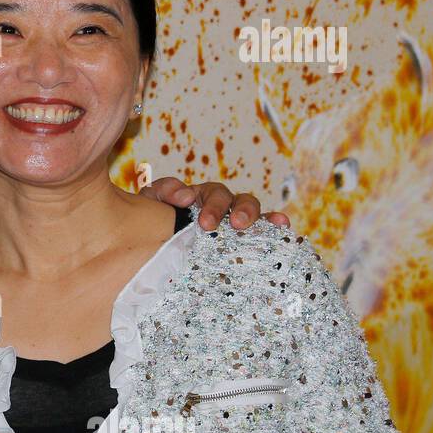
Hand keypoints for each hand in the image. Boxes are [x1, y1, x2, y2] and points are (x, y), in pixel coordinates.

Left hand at [139, 177, 289, 231]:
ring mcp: (233, 221)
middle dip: (235, 212)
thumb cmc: (155, 218)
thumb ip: (164, 191)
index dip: (212, 205)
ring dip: (254, 215)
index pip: (213, 193)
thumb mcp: (153, 202)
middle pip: (236, 200)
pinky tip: (283, 225)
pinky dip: (274, 223)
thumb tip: (186, 195)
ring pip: (251, 210)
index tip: (205, 223)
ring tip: (252, 226)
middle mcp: (221, 206)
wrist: (149, 241)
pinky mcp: (244, 238)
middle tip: (229, 227)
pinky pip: (263, 228)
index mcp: (200, 196)